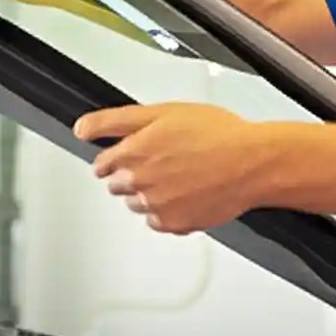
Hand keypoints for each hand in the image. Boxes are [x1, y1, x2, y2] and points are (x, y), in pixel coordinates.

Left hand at [72, 103, 267, 234]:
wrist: (253, 163)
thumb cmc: (217, 134)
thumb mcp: (163, 111)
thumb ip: (115, 121)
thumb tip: (83, 128)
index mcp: (133, 152)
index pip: (101, 163)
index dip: (114, 156)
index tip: (128, 153)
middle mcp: (139, 183)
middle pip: (116, 185)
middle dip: (132, 173)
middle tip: (163, 161)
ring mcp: (156, 206)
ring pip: (137, 203)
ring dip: (149, 192)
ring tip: (181, 175)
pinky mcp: (174, 224)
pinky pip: (158, 221)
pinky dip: (168, 209)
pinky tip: (188, 192)